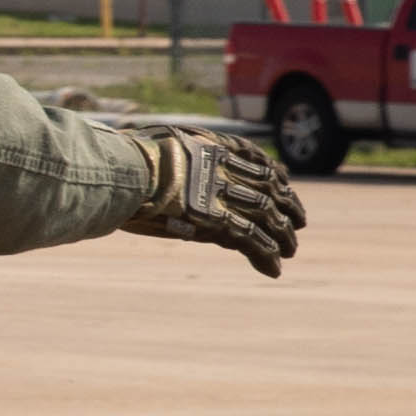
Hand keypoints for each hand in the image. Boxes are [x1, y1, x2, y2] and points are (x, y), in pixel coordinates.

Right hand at [127, 116, 305, 277]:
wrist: (119, 171)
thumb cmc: (115, 161)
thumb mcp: (142, 147)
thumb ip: (154, 154)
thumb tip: (134, 155)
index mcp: (208, 147)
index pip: (253, 158)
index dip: (273, 172)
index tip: (284, 181)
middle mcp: (223, 168)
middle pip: (268, 187)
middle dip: (288, 205)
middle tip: (300, 221)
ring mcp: (222, 194)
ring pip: (267, 215)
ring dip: (282, 234)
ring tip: (290, 251)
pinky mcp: (217, 220)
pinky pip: (251, 239)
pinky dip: (265, 254)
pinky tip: (274, 268)